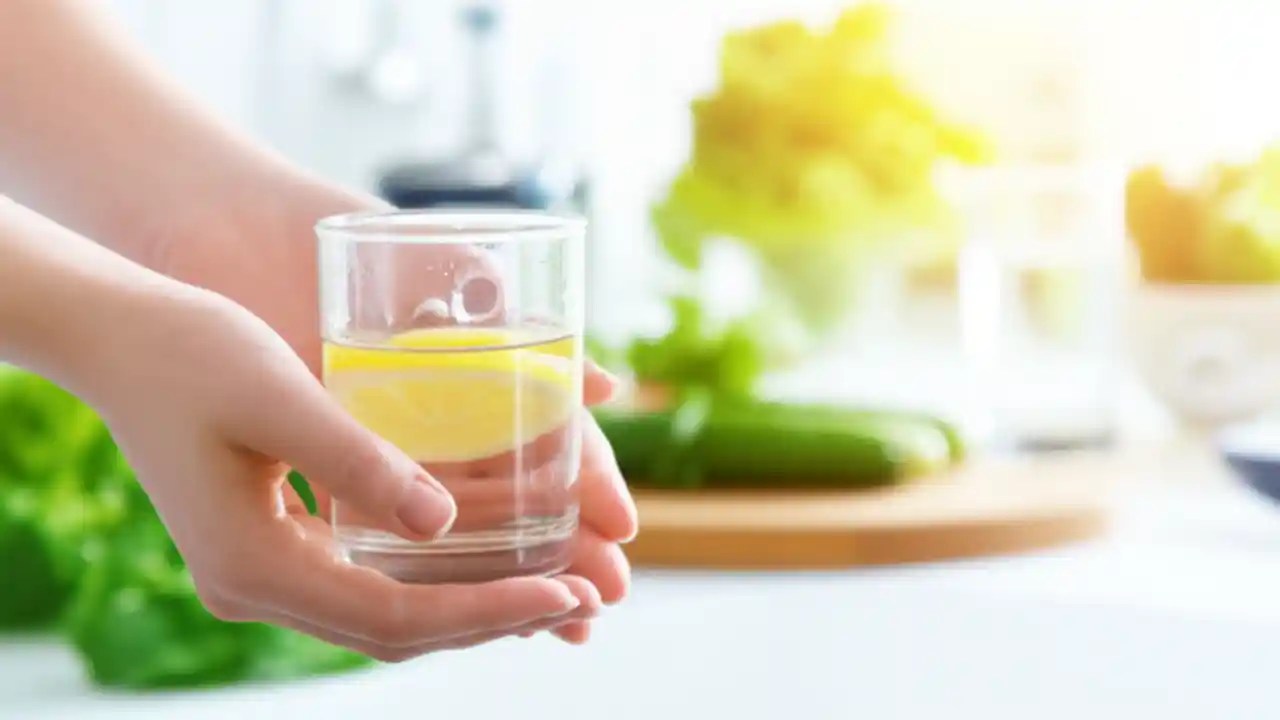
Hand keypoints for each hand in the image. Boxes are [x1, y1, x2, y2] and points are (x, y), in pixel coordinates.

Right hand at [129, 170, 635, 645]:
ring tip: (554, 592)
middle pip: (396, 631)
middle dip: (495, 619)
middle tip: (583, 599)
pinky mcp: (271, 548)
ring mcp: (260, 574)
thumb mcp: (279, 397)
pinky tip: (484, 565)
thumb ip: (358, 462)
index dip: (487, 611)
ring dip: (471, 607)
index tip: (565, 593)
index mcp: (254, 565)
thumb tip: (442, 522)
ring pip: (385, 615)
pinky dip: (433, 583)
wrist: (121, 339)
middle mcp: (256, 587)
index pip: (395, 616)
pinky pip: (367, 585)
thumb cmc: (191, 351)